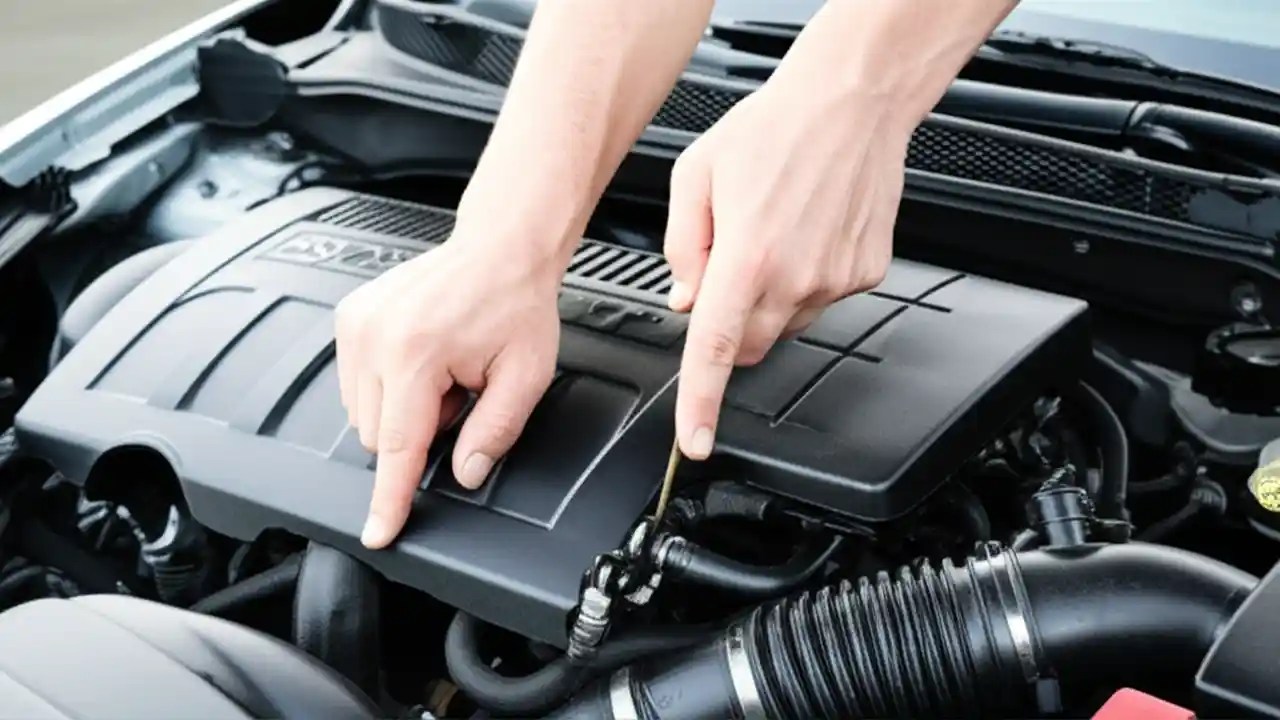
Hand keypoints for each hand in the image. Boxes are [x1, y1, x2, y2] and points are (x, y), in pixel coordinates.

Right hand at [335, 233, 561, 548]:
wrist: (500, 249)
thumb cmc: (516, 303)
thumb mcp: (525, 376)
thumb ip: (494, 432)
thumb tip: (467, 473)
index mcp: (417, 354)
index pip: (400, 447)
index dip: (391, 498)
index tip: (378, 531)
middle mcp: (375, 337)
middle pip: (379, 436)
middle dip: (420, 431)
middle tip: (460, 393)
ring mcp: (356, 324)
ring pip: (363, 414)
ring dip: (403, 409)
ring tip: (443, 373)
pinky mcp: (349, 317)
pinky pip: (356, 384)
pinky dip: (389, 386)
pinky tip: (423, 360)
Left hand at [663, 81, 912, 459]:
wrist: (853, 100)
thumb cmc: (774, 128)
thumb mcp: (697, 176)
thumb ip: (682, 248)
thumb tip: (686, 302)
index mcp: (746, 257)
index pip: (714, 350)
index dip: (701, 404)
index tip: (695, 442)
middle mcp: (795, 278)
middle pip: (748, 346)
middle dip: (729, 327)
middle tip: (730, 268)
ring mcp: (836, 281)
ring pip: (786, 325)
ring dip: (769, 300)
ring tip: (775, 233)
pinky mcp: (865, 274)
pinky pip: (823, 300)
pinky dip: (806, 280)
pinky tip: (807, 231)